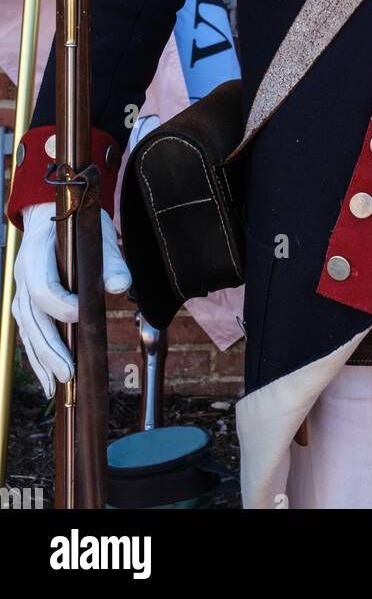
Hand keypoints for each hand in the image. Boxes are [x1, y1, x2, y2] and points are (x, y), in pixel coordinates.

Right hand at [11, 202, 131, 397]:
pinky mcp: (25, 305)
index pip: (42, 287)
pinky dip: (38, 359)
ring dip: (42, 360)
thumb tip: (119, 286)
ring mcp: (20, 293)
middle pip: (32, 318)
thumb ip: (110, 260)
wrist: (51, 217)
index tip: (82, 316)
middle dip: (49, 347)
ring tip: (59, 386)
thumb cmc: (78, 225)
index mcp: (36, 255)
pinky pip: (29, 335)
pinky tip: (49, 380)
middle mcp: (22, 276)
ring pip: (27, 331)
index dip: (60, 305)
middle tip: (68, 373)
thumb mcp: (98, 234)